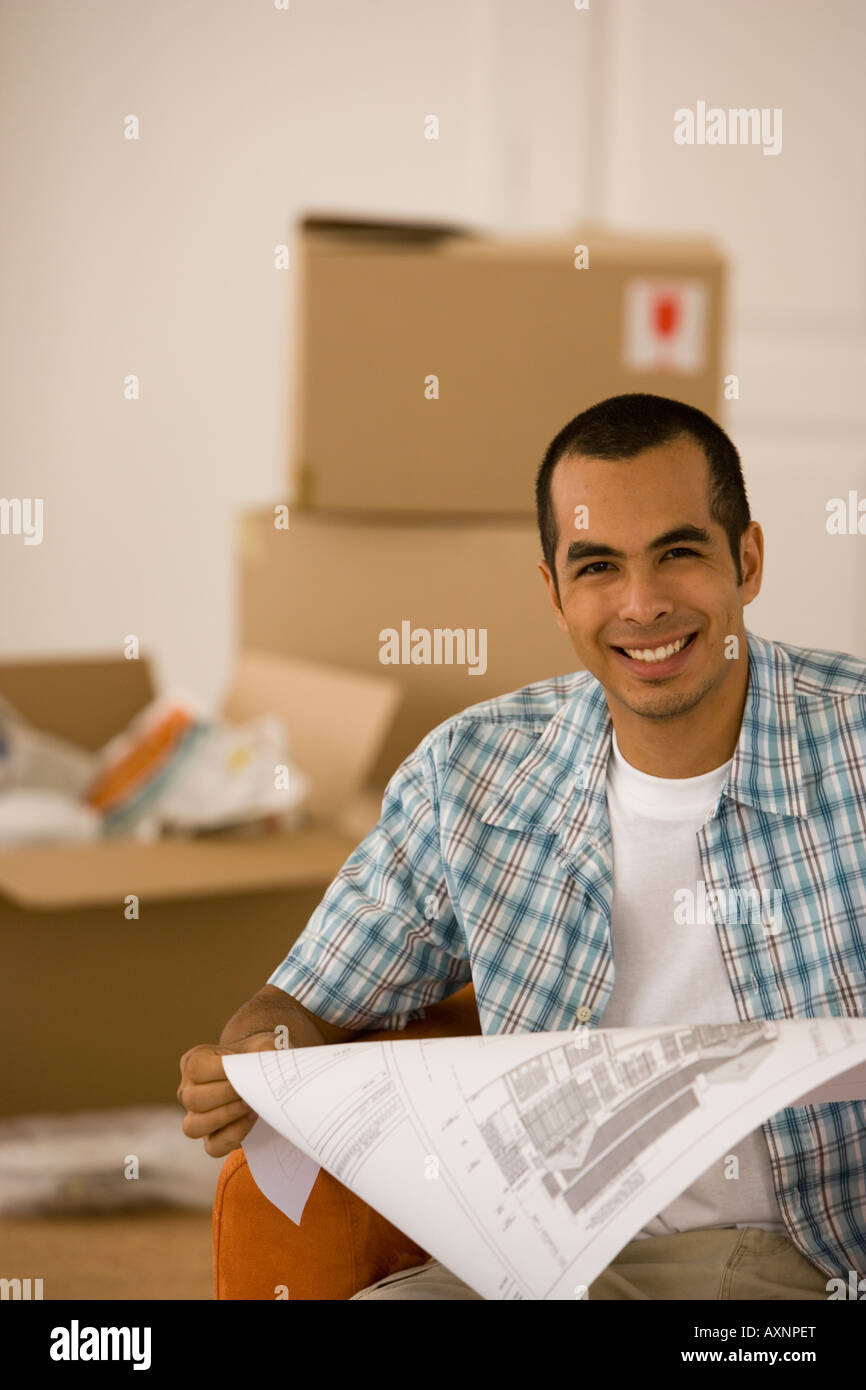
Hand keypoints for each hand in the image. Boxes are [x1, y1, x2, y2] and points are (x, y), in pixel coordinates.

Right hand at [177, 1031, 276, 1157]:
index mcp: (194, 1062)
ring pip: (193, 1127)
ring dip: (226, 1116)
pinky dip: (233, 1136)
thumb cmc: (255, 1057)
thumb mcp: (261, 1045)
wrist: (259, 1073)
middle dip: (226, 1096)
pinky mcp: (210, 1138)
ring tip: (250, 1105)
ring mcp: (195, 1116)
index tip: (245, 1069)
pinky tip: (251, 1120)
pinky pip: (213, 1147)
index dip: (221, 1071)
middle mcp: (188, 1090)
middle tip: (250, 1090)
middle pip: (193, 1100)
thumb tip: (268, 1055)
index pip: (196, 1069)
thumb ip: (264, 1048)